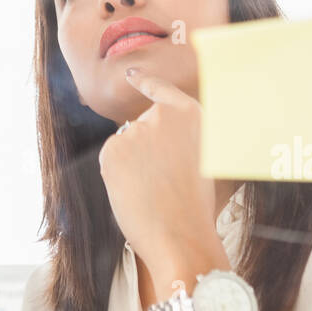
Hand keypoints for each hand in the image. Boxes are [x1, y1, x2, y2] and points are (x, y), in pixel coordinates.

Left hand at [98, 69, 221, 279]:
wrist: (180, 236)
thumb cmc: (194, 208)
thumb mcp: (200, 160)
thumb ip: (178, 139)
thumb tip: (144, 136)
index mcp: (191, 115)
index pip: (162, 91)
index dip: (145, 82)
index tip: (132, 74)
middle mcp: (161, 116)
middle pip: (140, 128)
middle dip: (143, 150)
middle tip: (162, 183)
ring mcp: (135, 131)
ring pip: (124, 146)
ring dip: (130, 164)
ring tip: (152, 192)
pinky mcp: (113, 149)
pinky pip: (111, 160)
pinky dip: (116, 176)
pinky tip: (134, 193)